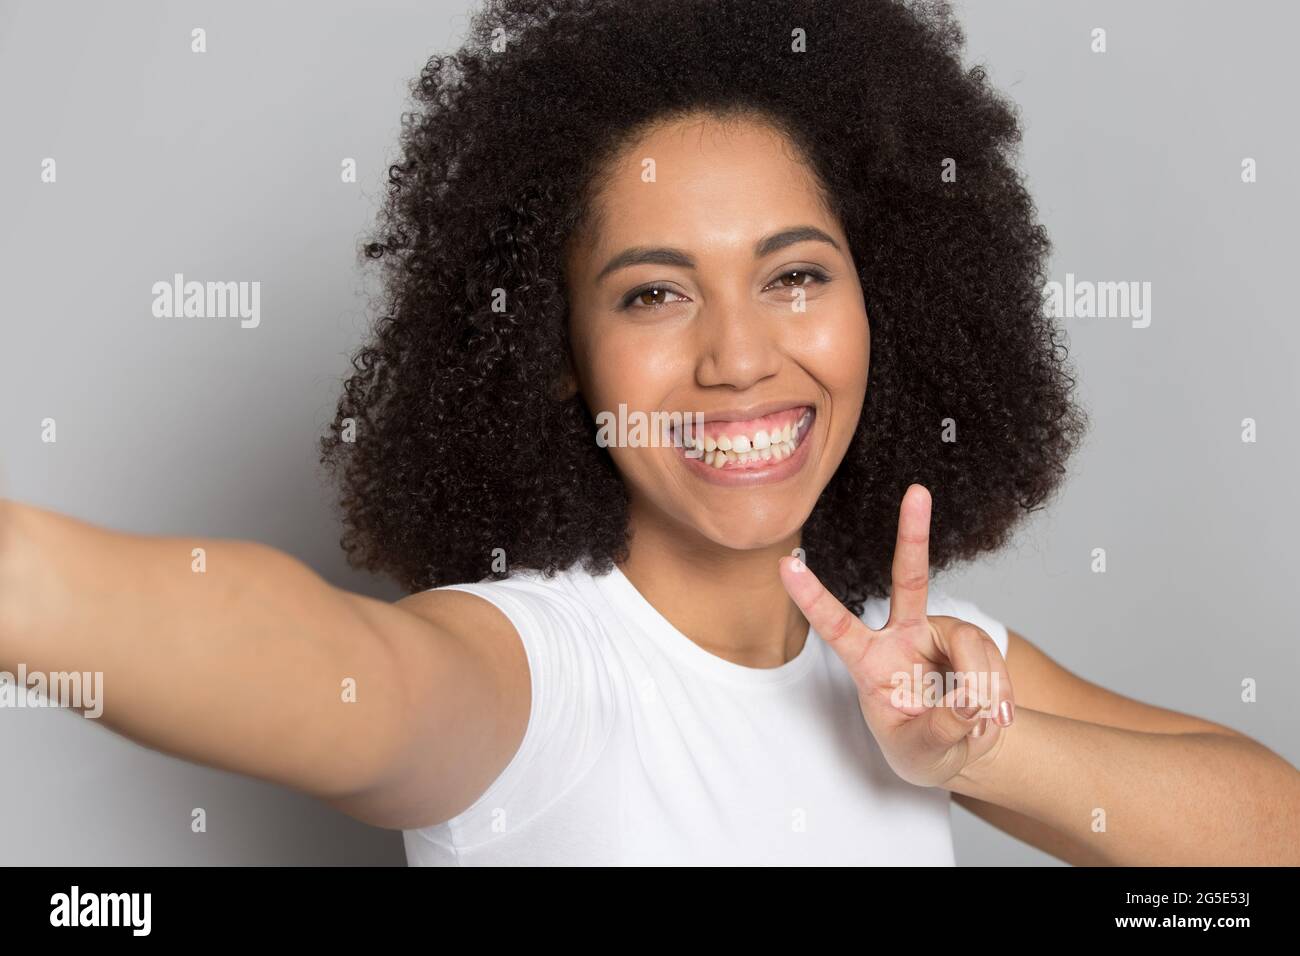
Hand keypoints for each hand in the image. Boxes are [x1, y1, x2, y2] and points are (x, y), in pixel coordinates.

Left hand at [779, 483, 1014, 787]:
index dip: (812, 596)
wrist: (960, 749)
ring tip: (981, 722)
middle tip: (917, 492)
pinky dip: (997, 692)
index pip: (836, 625)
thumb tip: (967, 699)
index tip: (785, 563)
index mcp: (869, 661)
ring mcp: (940, 634)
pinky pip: (991, 659)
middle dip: (913, 534)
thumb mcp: (921, 753)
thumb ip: (938, 730)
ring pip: (969, 643)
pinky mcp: (971, 642)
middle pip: (910, 578)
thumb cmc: (921, 747)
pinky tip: (993, 715)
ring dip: (982, 686)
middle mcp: (902, 635)